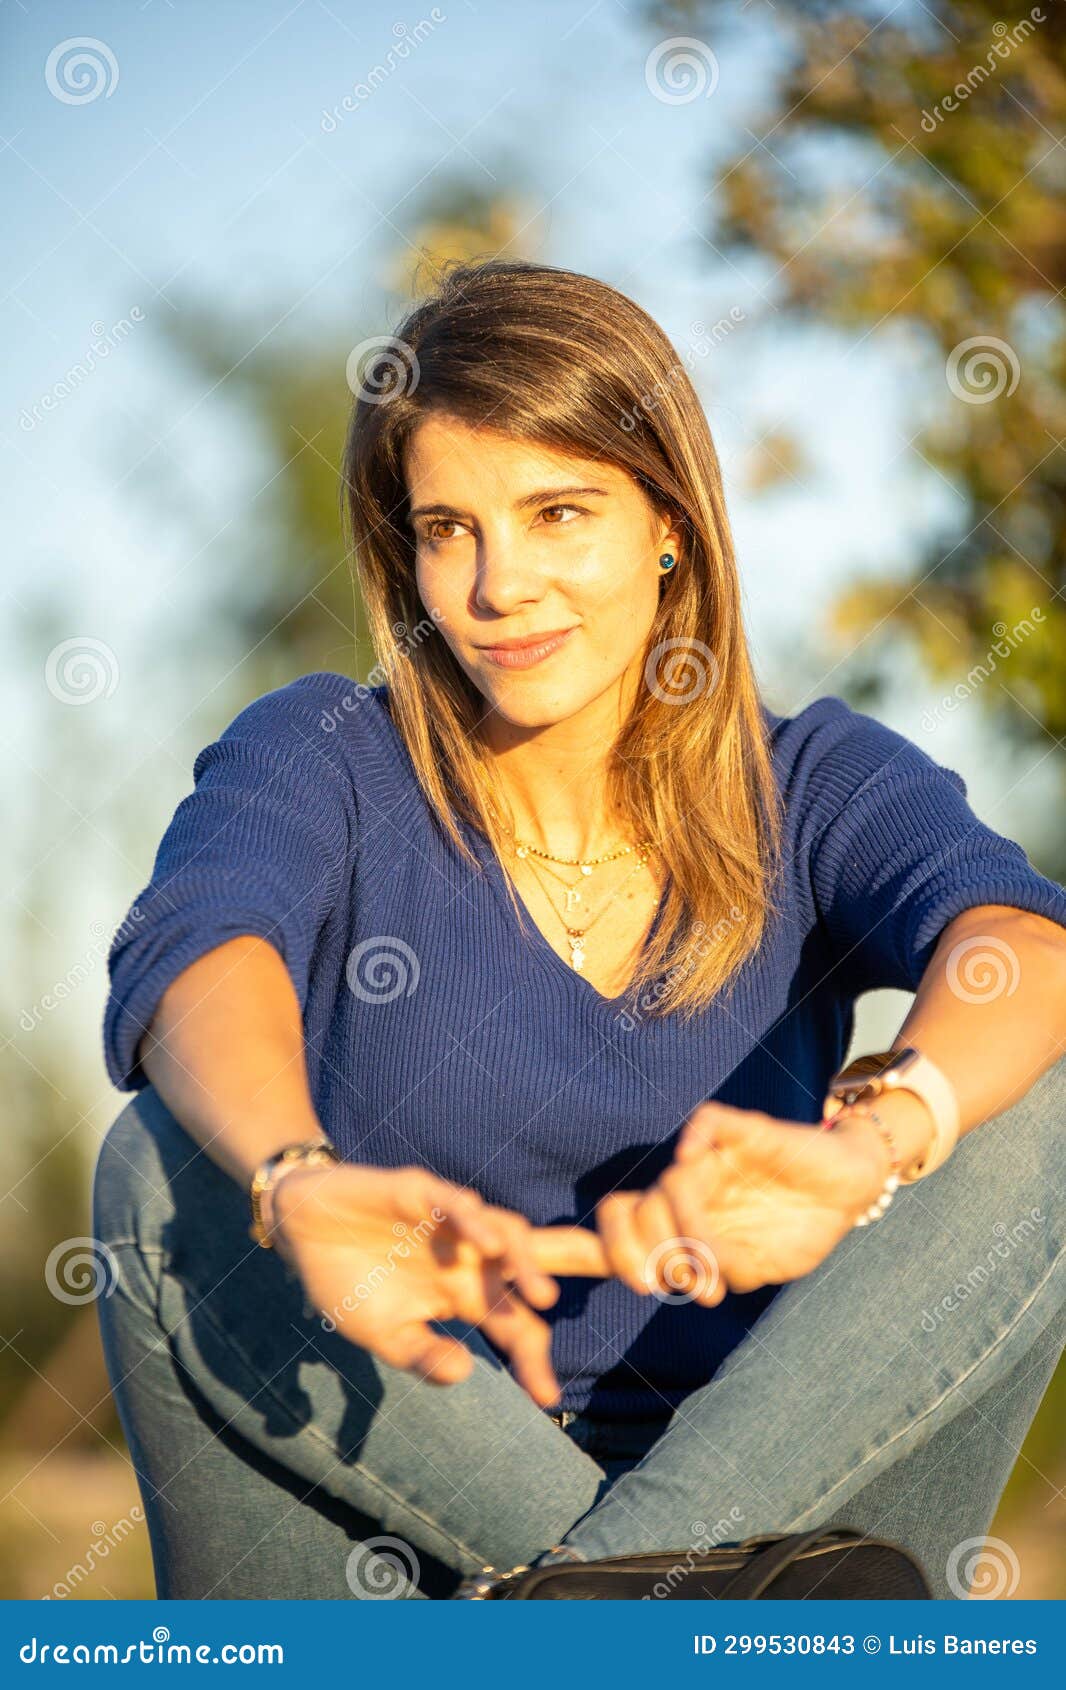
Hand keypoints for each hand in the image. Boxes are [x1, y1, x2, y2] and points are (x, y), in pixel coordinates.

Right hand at [270, 1160, 604, 1406]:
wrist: (300, 1228)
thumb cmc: (348, 1282)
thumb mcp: (382, 1335)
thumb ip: (420, 1356)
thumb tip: (463, 1375)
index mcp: (468, 1295)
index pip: (519, 1328)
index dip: (535, 1360)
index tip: (548, 1398)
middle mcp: (472, 1257)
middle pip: (543, 1259)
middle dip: (593, 1264)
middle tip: (640, 1280)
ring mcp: (450, 1223)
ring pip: (508, 1233)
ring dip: (528, 1262)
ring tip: (543, 1295)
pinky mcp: (420, 1192)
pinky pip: (457, 1204)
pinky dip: (475, 1221)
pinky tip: (490, 1243)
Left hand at [594, 1102, 896, 1300]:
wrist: (848, 1191)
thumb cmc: (791, 1231)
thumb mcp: (747, 1267)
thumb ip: (711, 1274)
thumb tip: (683, 1283)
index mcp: (673, 1219)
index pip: (616, 1225)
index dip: (582, 1249)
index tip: (624, 1286)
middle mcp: (685, 1187)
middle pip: (633, 1211)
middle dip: (647, 1256)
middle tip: (682, 1287)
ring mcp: (713, 1158)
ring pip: (672, 1182)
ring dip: (689, 1235)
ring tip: (715, 1276)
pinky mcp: (745, 1131)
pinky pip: (707, 1122)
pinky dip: (694, 1139)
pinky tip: (693, 1157)